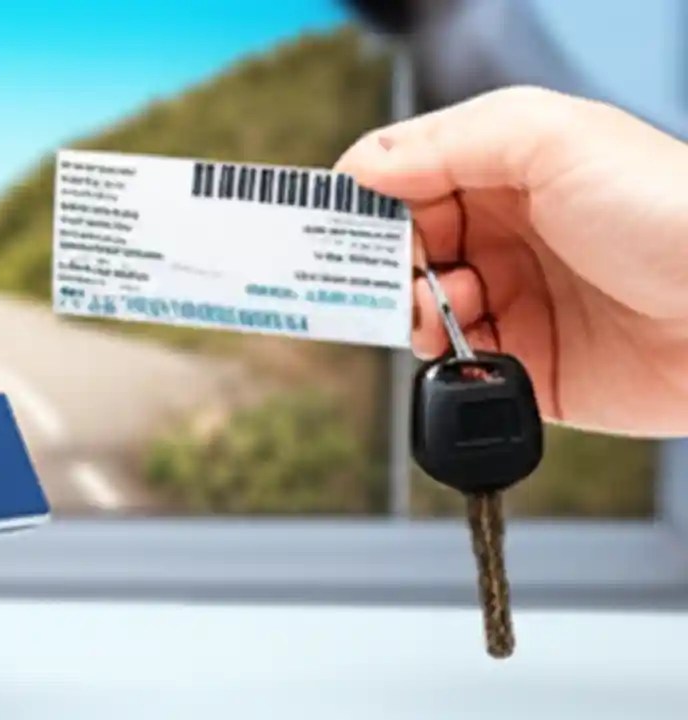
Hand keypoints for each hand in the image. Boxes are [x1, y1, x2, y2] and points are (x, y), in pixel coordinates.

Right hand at [336, 86, 687, 435]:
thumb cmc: (671, 211)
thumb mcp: (553, 139)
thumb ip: (447, 144)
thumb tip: (361, 168)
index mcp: (507, 170)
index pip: (406, 179)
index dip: (366, 200)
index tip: (332, 224)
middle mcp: (506, 235)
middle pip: (401, 250)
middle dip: (381, 263)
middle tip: (384, 273)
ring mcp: (516, 302)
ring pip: (419, 312)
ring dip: (412, 312)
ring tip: (441, 308)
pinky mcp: (528, 368)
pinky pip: (457, 369)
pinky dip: (444, 362)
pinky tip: (463, 346)